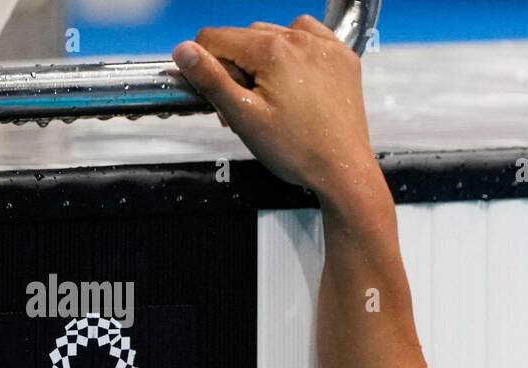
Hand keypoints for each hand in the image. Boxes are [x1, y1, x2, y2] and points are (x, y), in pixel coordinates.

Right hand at [172, 16, 375, 198]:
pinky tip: (297, 77)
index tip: (220, 96)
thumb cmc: (296, 151)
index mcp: (271, 50)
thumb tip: (183, 50)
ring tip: (274, 97)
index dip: (208, 67)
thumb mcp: (244, 118)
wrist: (344, 172)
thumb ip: (211, 80)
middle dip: (238, 67)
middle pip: (245, 37)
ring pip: (275, 35)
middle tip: (248, 106)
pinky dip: (297, 50)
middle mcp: (300, 38)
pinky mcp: (343, 58)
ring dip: (265, 59)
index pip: (215, 38)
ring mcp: (325, 46)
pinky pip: (310, 36)